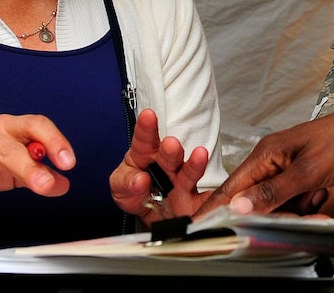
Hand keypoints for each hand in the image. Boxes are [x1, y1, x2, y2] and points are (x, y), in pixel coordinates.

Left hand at [110, 108, 212, 225]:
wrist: (152, 216)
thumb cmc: (135, 193)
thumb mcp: (119, 186)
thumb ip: (125, 182)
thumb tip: (140, 180)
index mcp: (145, 156)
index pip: (145, 141)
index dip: (146, 129)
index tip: (148, 116)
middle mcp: (167, 166)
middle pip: (169, 155)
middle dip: (170, 150)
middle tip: (171, 144)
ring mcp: (182, 182)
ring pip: (189, 172)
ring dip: (194, 165)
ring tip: (200, 155)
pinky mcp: (195, 200)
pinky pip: (205, 198)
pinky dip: (212, 196)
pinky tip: (214, 193)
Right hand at [197, 108, 333, 216]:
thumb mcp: (305, 171)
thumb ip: (271, 191)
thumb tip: (240, 206)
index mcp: (265, 154)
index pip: (232, 186)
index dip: (217, 207)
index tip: (202, 226)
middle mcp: (270, 161)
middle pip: (257, 201)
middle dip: (280, 209)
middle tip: (302, 202)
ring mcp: (284, 170)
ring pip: (277, 204)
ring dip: (298, 206)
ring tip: (317, 192)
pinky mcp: (298, 177)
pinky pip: (293, 201)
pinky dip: (307, 201)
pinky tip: (321, 191)